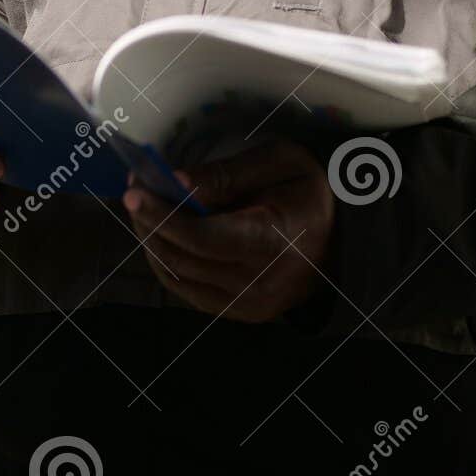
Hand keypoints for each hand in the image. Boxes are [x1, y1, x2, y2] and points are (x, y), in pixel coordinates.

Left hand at [122, 139, 334, 321]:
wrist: (342, 239)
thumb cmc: (309, 192)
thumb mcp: (280, 162)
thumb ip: (227, 175)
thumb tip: (177, 183)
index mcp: (275, 241)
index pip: (204, 237)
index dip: (164, 216)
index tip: (135, 191)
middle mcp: (260, 282)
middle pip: (185, 258)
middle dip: (150, 223)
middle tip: (134, 190)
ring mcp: (249, 305)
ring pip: (179, 277)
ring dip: (153, 241)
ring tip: (143, 209)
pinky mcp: (240, 312)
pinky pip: (188, 290)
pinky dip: (167, 262)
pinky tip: (160, 235)